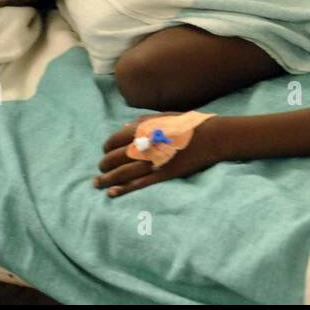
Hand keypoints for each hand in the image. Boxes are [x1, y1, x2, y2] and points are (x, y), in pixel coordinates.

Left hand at [95, 114, 226, 196]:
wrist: (212, 137)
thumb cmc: (187, 124)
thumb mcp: (163, 116)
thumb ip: (142, 122)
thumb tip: (124, 128)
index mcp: (143, 128)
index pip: (114, 140)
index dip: (106, 147)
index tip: (105, 152)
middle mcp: (145, 144)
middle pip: (115, 158)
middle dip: (104, 165)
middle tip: (100, 169)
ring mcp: (153, 161)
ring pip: (123, 173)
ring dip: (107, 179)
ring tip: (98, 184)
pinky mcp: (163, 174)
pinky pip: (139, 184)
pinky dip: (124, 189)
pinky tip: (112, 193)